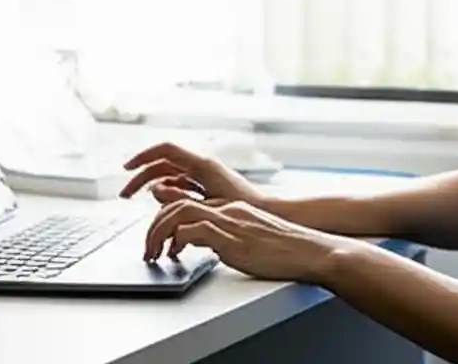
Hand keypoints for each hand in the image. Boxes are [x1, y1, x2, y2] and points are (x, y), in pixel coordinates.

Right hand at [120, 141, 265, 206]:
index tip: (126, 169)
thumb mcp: (208, 205)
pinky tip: (158, 208)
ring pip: (169, 176)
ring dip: (151, 187)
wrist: (270, 212)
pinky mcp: (206, 187)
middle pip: (162, 165)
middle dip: (141, 178)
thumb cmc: (245, 208)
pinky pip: (179, 186)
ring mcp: (204, 176)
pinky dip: (166, 194)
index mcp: (203, 164)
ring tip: (136, 202)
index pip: (165, 150)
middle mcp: (202, 166)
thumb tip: (154, 190)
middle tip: (125, 195)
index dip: (142, 157)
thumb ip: (179, 198)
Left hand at [143, 198, 354, 283]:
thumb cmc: (285, 250)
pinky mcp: (230, 237)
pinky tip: (177, 255)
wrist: (309, 250)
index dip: (166, 216)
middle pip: (175, 204)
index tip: (157, 236)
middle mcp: (227, 209)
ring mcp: (228, 221)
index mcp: (231, 207)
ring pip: (177, 213)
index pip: (188, 201)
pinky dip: (177, 241)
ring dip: (158, 233)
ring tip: (154, 254)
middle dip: (153, 226)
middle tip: (148, 249)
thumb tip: (207, 242)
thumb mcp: (250, 237)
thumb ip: (227, 235)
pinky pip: (192, 231)